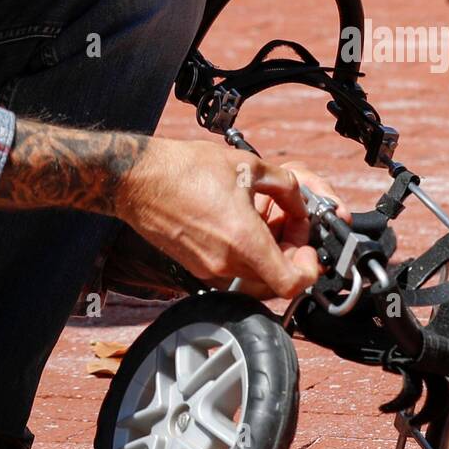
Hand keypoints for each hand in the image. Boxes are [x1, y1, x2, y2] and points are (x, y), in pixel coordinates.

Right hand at [115, 140, 324, 298]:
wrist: (139, 180)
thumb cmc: (185, 169)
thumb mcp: (249, 165)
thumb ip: (287, 187)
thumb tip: (301, 203)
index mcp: (243, 240)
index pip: (291, 283)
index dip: (309, 270)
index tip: (309, 249)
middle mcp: (226, 263)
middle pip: (276, 280)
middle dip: (292, 255)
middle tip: (292, 227)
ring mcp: (209, 270)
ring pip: (257, 277)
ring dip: (270, 256)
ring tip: (267, 221)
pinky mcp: (197, 268)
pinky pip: (235, 272)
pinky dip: (249, 256)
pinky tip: (245, 225)